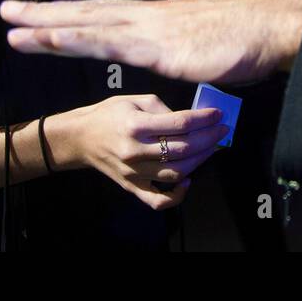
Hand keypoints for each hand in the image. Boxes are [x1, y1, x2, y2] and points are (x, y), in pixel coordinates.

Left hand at [3, 0, 301, 83]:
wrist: (274, 29)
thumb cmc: (248, 33)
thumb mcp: (209, 28)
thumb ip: (186, 19)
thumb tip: (177, 3)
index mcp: (160, 16)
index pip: (108, 12)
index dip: (74, 13)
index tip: (44, 12)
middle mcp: (149, 18)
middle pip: (89, 13)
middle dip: (47, 13)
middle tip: (7, 11)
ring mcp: (152, 31)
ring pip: (90, 26)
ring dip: (50, 26)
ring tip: (13, 27)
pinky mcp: (159, 49)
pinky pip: (108, 46)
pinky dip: (75, 41)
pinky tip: (52, 42)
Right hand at [56, 94, 227, 209]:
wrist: (80, 139)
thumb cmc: (109, 115)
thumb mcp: (135, 100)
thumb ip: (163, 109)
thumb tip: (190, 120)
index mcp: (136, 125)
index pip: (179, 123)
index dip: (203, 119)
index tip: (218, 115)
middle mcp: (135, 151)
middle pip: (182, 149)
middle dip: (208, 139)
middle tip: (222, 130)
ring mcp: (133, 173)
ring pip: (176, 172)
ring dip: (200, 161)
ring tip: (211, 148)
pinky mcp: (131, 187)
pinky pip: (157, 200)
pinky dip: (177, 196)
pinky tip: (188, 180)